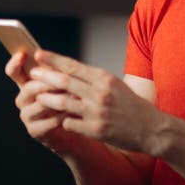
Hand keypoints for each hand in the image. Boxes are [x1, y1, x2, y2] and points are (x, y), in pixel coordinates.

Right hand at [4, 51, 82, 154]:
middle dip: (46, 83)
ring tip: (74, 96)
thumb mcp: (61, 82)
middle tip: (64, 80)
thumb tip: (48, 54)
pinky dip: (61, 116)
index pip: (13, 72)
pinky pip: (47, 122)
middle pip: (28, 88)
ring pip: (39, 105)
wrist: (72, 126)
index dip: (14, 63)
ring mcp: (26, 116)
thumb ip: (54, 70)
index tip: (21, 54)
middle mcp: (23, 99)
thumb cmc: (66, 99)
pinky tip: (72, 113)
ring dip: (58, 100)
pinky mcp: (34, 131)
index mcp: (26, 84)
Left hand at [30, 49, 162, 153]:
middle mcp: (100, 92)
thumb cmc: (131, 105)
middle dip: (45, 76)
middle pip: (65, 81)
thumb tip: (67, 71)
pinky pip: (70, 123)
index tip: (39, 54)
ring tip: (38, 97)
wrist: (152, 128)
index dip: (53, 59)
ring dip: (48, 99)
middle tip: (32, 74)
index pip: (73, 65)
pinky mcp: (96, 130)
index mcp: (104, 78)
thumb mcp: (114, 84)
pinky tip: (59, 120)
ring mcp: (97, 111)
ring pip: (63, 102)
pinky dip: (62, 120)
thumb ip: (92, 79)